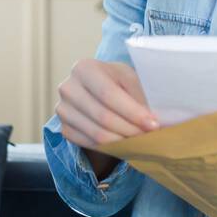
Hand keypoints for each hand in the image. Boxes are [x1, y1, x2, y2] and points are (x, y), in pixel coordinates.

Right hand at [54, 59, 157, 176]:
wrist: (95, 89)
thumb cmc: (116, 81)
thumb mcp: (129, 78)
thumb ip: (139, 94)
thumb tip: (154, 118)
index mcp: (84, 68)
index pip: (109, 94)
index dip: (132, 112)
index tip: (154, 124)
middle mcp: (68, 88)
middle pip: (103, 116)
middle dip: (130, 129)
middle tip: (150, 137)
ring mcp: (63, 110)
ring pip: (97, 134)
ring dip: (123, 141)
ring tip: (142, 141)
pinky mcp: (64, 128)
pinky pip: (90, 144)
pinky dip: (111, 147)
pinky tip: (126, 144)